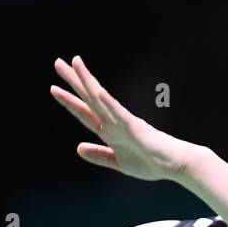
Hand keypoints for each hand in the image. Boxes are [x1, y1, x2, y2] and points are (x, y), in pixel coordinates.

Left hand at [50, 55, 199, 180]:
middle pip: (89, 97)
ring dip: (87, 81)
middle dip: (73, 80)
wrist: (173, 164)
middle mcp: (113, 122)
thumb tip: (78, 148)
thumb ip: (99, 155)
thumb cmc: (150, 162)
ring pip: (101, 98)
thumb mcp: (117, 162)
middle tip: (58, 62)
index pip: (84, 112)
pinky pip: (119, 113)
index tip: (54, 88)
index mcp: (108, 131)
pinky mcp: (134, 126)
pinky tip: (97, 92)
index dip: (69, 100)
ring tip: (74, 63)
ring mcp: (123, 122)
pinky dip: (108, 103)